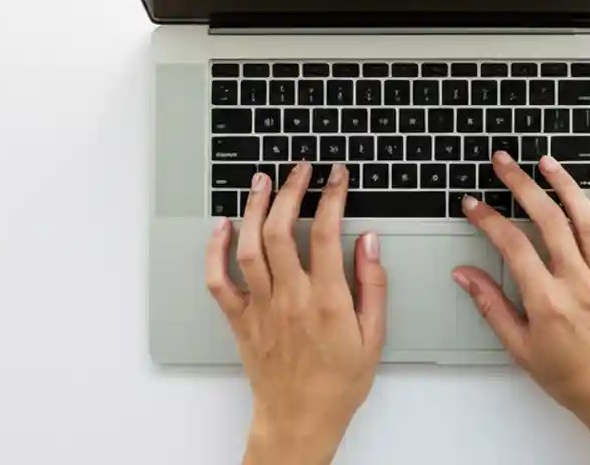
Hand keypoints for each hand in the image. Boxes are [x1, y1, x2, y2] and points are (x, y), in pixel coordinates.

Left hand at [206, 161, 385, 464]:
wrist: (300, 420)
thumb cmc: (338, 383)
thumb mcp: (374, 337)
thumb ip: (372, 286)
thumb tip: (369, 242)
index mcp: (327, 300)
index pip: (328, 232)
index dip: (332, 195)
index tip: (336, 175)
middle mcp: (290, 298)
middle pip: (283, 229)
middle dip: (291, 190)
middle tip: (299, 169)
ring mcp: (261, 307)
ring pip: (250, 246)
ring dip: (254, 209)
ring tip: (262, 182)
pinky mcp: (240, 319)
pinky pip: (219, 279)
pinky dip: (216, 250)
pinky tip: (223, 227)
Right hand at [454, 152, 589, 464]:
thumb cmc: (570, 378)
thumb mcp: (520, 348)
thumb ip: (491, 306)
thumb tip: (465, 275)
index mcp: (547, 301)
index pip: (512, 246)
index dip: (488, 219)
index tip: (473, 204)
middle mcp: (578, 284)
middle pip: (549, 220)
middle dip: (522, 185)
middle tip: (505, 163)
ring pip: (588, 221)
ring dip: (566, 186)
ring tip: (547, 163)